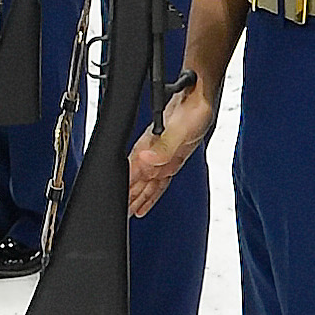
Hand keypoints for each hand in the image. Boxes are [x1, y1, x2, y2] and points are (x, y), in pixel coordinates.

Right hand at [127, 77, 217, 216]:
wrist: (200, 97)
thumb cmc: (191, 108)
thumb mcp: (179, 131)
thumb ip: (163, 147)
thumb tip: (145, 159)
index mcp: (148, 147)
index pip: (130, 174)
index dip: (123, 190)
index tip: (114, 207)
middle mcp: (151, 153)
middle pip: (135, 182)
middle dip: (126, 199)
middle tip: (118, 218)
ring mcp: (160, 156)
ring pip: (145, 183)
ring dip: (136, 198)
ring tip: (127, 214)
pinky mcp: (172, 157)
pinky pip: (158, 181)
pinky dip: (151, 193)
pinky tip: (146, 201)